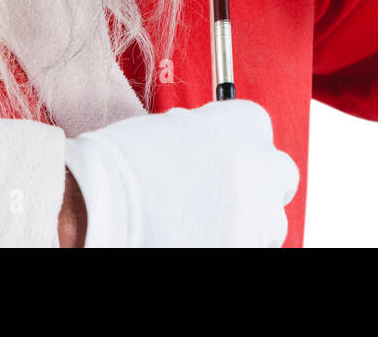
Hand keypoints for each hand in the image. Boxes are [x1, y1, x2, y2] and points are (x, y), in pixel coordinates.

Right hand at [62, 99, 299, 246]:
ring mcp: (256, 218)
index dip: (237, 142)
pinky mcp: (243, 250)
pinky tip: (197, 237)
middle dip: (258, 182)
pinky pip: (249, 245)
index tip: (222, 152)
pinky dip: (231, 241)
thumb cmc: (124, 161)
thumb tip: (218, 148)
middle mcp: (260, 170)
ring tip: (205, 220)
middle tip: (225, 191)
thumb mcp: (173, 128)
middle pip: (279, 176)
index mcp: (244, 126)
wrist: (98, 206)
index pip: (259, 128)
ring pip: (271, 221)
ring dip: (247, 219)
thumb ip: (208, 134)